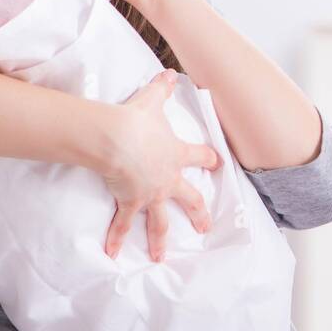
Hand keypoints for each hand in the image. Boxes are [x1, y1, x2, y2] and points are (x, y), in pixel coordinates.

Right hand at [98, 70, 222, 260]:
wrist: (118, 139)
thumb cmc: (137, 121)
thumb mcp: (152, 101)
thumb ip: (162, 88)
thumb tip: (169, 73)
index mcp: (177, 155)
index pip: (201, 157)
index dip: (210, 159)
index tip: (219, 164)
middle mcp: (168, 179)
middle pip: (189, 199)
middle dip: (198, 213)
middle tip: (205, 227)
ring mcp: (151, 193)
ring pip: (159, 222)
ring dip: (159, 240)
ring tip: (161, 257)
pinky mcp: (131, 201)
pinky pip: (122, 223)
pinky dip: (115, 238)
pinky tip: (112, 253)